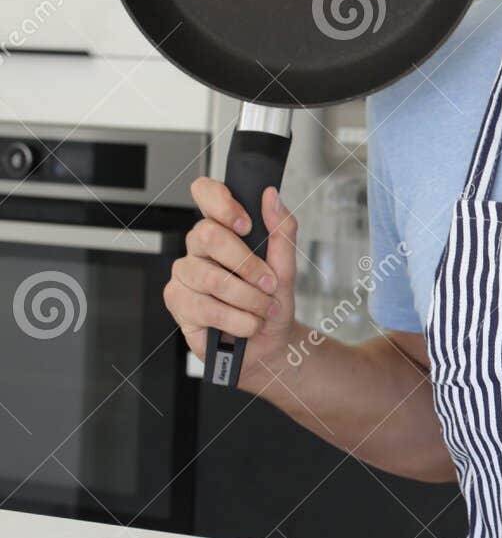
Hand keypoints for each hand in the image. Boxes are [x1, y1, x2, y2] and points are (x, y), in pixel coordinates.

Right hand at [163, 179, 300, 380]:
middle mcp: (199, 248)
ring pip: (210, 277)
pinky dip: (236, 319)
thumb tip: (271, 196)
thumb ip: (282, 230)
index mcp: (223, 229)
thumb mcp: (287, 267)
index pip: (205, 193)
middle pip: (208, 235)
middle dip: (248, 264)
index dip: (221, 202)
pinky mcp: (177, 302)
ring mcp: (184, 274)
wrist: (269, 344)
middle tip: (269, 284)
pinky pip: (204, 306)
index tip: (246, 224)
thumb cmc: (272, 303)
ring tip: (262, 310)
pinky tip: (246, 324)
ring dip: (248, 298)